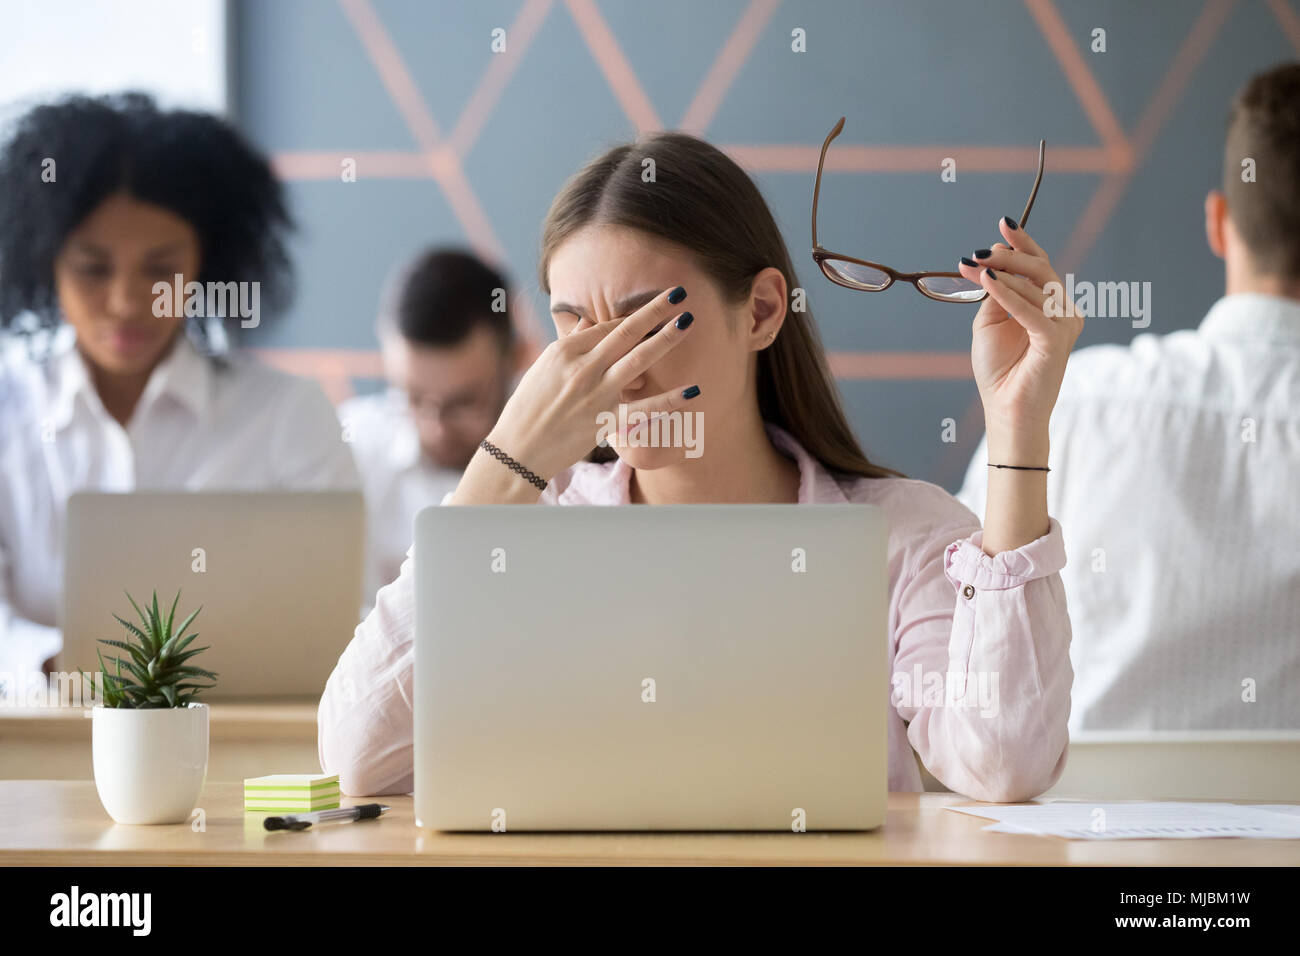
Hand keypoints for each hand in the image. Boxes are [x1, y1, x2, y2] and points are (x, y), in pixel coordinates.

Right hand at [484, 286, 698, 480]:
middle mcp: (582, 367)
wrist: (518, 449)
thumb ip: (570, 344)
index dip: (634, 314)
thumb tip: (586, 323)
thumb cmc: (527, 408)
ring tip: (687, 322)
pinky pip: (643, 409)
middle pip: (625, 332)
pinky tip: (692, 390)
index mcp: (564, 351)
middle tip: (679, 293)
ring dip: (664, 339)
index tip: (656, 304)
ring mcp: (595, 393)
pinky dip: (669, 400)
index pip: (607, 327)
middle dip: (654, 310)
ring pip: (637, 360)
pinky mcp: (604, 420)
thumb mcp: (543, 368)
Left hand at [958, 218, 1082, 458]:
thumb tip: (990, 265)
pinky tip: (988, 282)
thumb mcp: (990, 323)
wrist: (1006, 409)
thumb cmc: (1000, 371)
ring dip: (1002, 272)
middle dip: (1008, 255)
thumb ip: (995, 294)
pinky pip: (1032, 310)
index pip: (1040, 265)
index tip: (1002, 224)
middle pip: (1040, 269)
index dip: (1023, 243)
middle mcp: (1063, 311)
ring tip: (974, 265)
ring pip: (1036, 286)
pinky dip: (1009, 294)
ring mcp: (1064, 325)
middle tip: (978, 251)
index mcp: (1049, 305)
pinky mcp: (1057, 340)